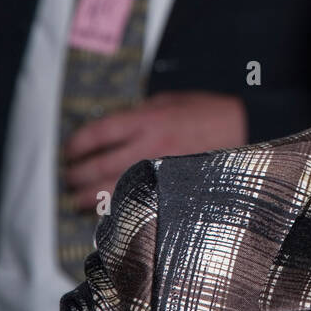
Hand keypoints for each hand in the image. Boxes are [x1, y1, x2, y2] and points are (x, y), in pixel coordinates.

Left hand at [60, 91, 246, 214]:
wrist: (243, 128)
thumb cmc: (206, 112)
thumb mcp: (168, 100)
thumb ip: (138, 113)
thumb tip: (110, 130)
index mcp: (146, 120)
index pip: (98, 133)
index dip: (77, 144)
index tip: (68, 151)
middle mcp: (149, 146)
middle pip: (98, 166)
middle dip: (75, 175)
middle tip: (67, 178)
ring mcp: (160, 170)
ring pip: (112, 190)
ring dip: (87, 197)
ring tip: (76, 200)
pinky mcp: (171, 186)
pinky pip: (136, 202)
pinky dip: (116, 208)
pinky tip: (105, 211)